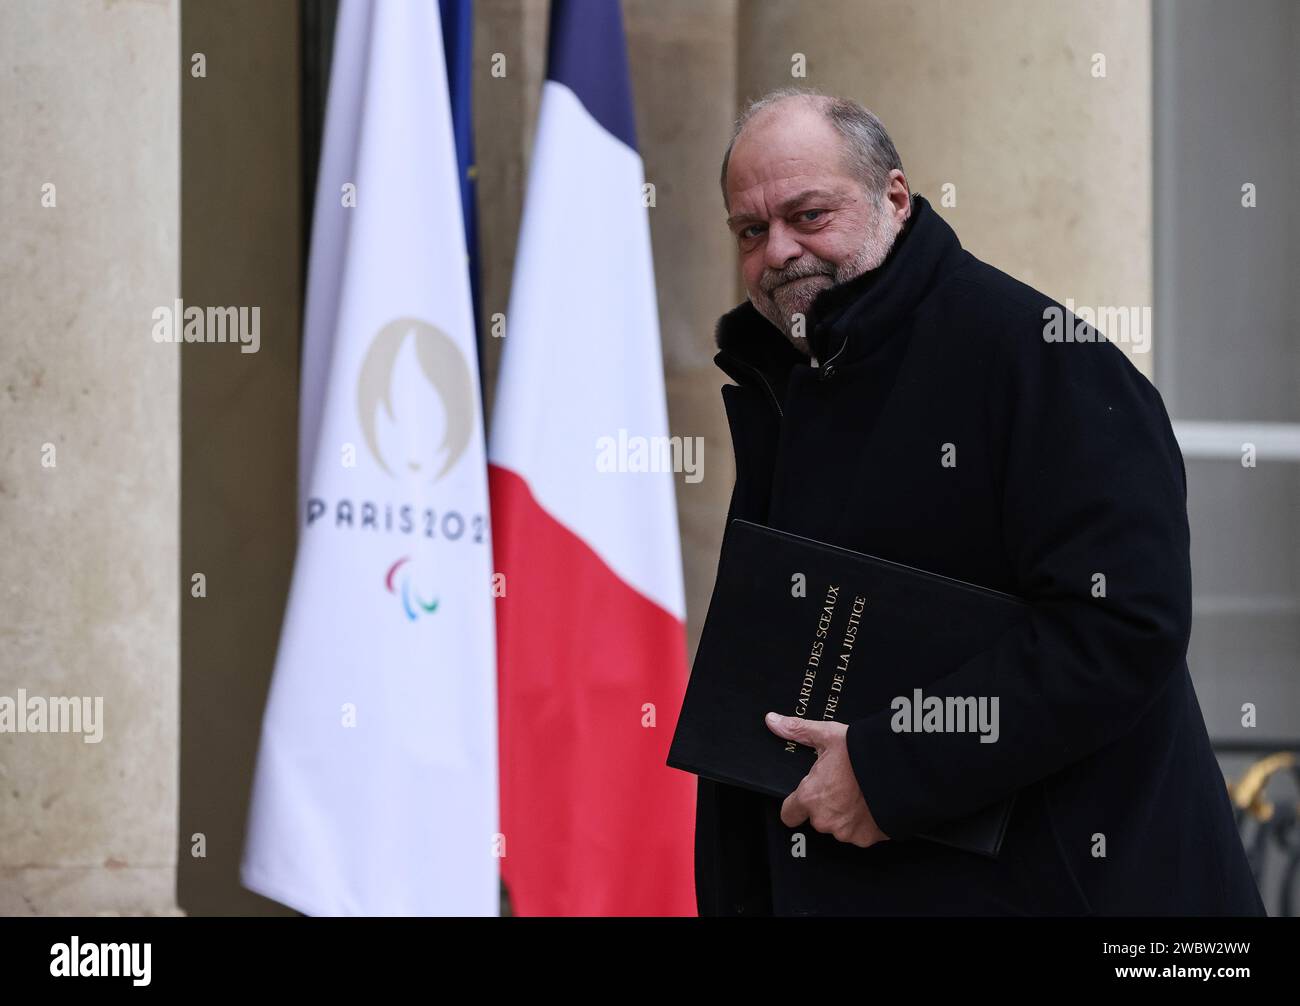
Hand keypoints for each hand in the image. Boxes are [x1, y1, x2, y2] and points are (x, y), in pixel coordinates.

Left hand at [765, 711, 889, 847]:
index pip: (789, 815)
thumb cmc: (862, 754)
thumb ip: (797, 730)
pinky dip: (864, 823)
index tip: (804, 797)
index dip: (795, 805)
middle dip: (826, 806)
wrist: (901, 771)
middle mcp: (824, 819)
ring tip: (859, 793)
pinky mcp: (867, 839)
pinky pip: (860, 834)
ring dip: (845, 815)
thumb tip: (773, 721)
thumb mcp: (828, 735)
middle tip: (841, 786)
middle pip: (817, 819)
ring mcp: (846, 832)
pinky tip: (871, 803)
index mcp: (810, 797)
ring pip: (839, 826)